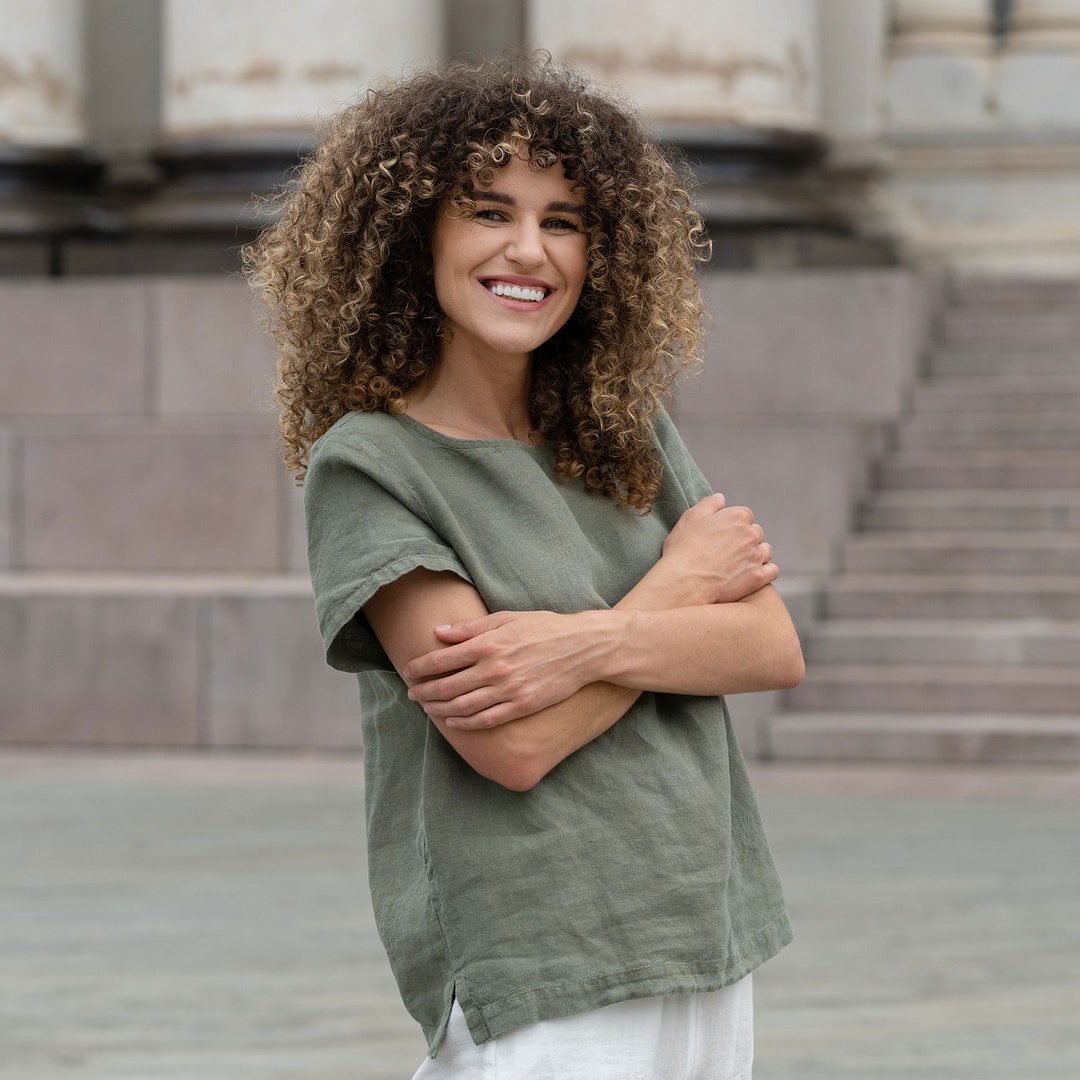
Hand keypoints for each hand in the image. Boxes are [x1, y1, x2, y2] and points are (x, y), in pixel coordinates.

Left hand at [402, 610, 603, 728]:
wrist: (583, 648)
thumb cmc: (544, 628)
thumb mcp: (507, 619)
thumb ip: (471, 628)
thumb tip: (439, 632)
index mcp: (488, 644)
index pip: (441, 659)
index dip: (419, 667)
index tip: (408, 671)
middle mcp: (494, 669)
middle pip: (446, 685)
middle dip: (423, 690)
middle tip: (411, 693)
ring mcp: (508, 690)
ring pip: (462, 705)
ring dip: (438, 708)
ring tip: (426, 707)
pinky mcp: (522, 706)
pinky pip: (486, 720)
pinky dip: (464, 723)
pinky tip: (452, 721)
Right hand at [657, 493, 776, 605]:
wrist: (684, 581)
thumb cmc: (684, 549)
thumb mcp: (691, 517)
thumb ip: (709, 504)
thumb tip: (721, 499)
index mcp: (738, 516)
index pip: (745, 515)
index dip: (733, 525)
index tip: (723, 535)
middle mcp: (751, 534)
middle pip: (756, 533)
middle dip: (744, 540)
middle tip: (727, 551)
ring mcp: (756, 556)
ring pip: (765, 551)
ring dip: (756, 555)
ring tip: (737, 564)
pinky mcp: (758, 577)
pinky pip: (772, 571)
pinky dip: (765, 572)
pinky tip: (751, 574)